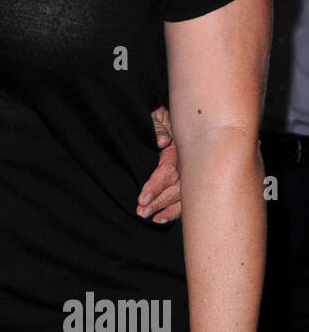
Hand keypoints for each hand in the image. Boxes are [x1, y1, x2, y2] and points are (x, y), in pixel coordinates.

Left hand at [137, 106, 180, 222]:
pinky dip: (175, 211)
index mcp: (179, 147)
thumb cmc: (159, 117)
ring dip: (167, 209)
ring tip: (150, 217)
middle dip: (159, 202)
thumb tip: (161, 142)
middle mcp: (187, 161)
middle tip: (142, 211)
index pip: (169, 170)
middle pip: (177, 187)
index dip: (156, 185)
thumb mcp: (157, 116)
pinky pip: (187, 199)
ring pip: (184, 196)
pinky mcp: (189, 179)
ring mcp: (190, 171)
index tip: (142, 198)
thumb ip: (157, 127)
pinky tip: (162, 219)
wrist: (178, 112)